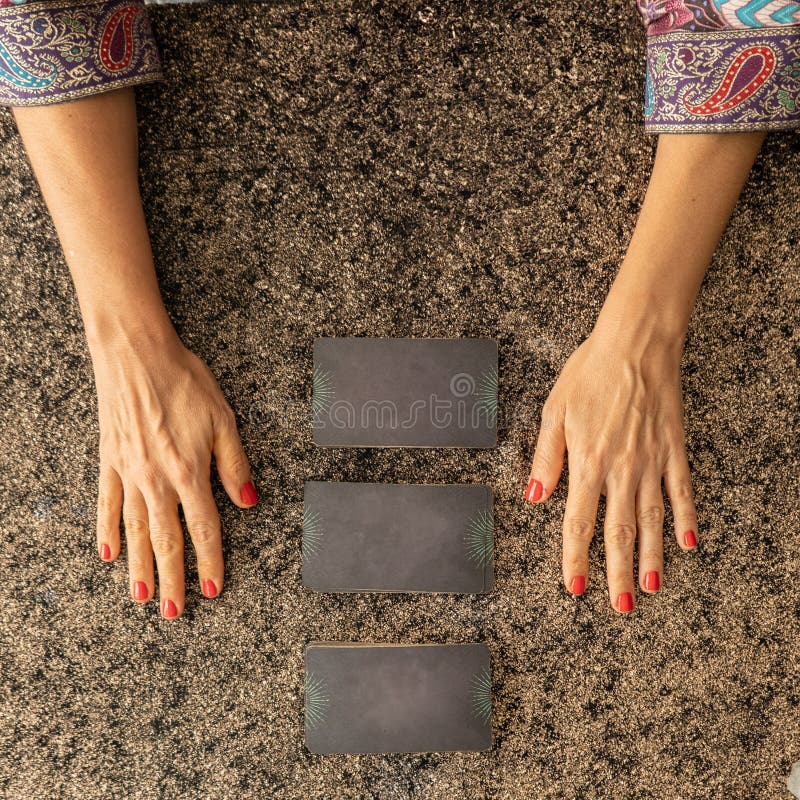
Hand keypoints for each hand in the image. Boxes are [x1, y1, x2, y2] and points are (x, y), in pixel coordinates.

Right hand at [94, 326, 256, 618]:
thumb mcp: (224, 421)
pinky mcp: (109, 462)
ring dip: (139, 568)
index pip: (203, 528)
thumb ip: (235, 466)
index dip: (211, 561)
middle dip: (172, 580)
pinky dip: (108, 532)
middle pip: (166, 541)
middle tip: (174, 612)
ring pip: (136, 532)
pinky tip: (108, 555)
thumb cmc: (184, 383)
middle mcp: (157, 481)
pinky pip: (107, 506)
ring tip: (141, 598)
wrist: (136, 355)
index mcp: (189, 472)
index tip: (214, 590)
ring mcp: (129, 474)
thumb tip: (249, 502)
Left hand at [525, 316, 697, 612]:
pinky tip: (687, 543)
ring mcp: (651, 461)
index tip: (576, 587)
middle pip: (619, 532)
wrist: (635, 343)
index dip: (575, 558)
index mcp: (587, 462)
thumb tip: (534, 497)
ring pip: (651, 520)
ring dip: (651, 557)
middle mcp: (621, 469)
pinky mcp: (674, 449)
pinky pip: (682, 491)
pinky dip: (687, 518)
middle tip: (620, 607)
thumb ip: (546, 458)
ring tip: (650, 589)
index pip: (578, 522)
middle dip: (617, 573)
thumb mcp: (554, 411)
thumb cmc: (589, 374)